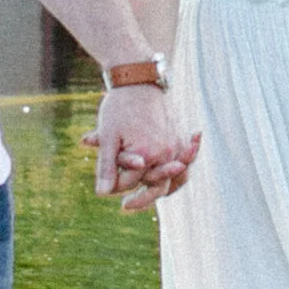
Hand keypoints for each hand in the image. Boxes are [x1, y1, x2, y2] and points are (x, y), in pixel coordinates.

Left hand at [95, 82, 198, 213]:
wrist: (140, 80)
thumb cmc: (120, 107)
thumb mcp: (108, 136)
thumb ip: (106, 166)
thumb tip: (102, 193)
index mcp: (148, 154)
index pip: (130, 183)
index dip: (115, 186)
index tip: (104, 186)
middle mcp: (167, 152)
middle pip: (156, 187)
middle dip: (140, 199)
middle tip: (126, 208)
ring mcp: (178, 145)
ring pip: (176, 180)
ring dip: (163, 190)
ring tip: (150, 197)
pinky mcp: (182, 137)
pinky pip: (186, 164)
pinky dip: (177, 175)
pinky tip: (169, 178)